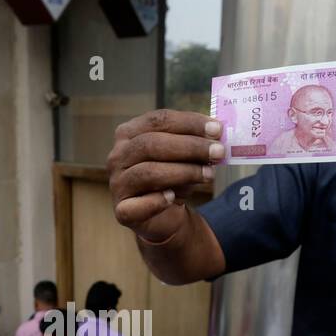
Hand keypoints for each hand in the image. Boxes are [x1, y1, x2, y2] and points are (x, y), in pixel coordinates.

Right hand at [108, 109, 221, 244]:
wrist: (164, 215)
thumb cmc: (173, 178)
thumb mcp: (185, 156)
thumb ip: (196, 144)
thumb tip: (216, 136)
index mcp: (129, 133)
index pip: (157, 120)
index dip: (189, 122)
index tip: (217, 129)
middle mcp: (118, 156)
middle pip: (151, 144)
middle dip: (189, 146)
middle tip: (219, 151)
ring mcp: (117, 183)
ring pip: (148, 172)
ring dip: (183, 172)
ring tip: (209, 175)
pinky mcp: (122, 210)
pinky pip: (137, 206)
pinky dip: (157, 201)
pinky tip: (172, 198)